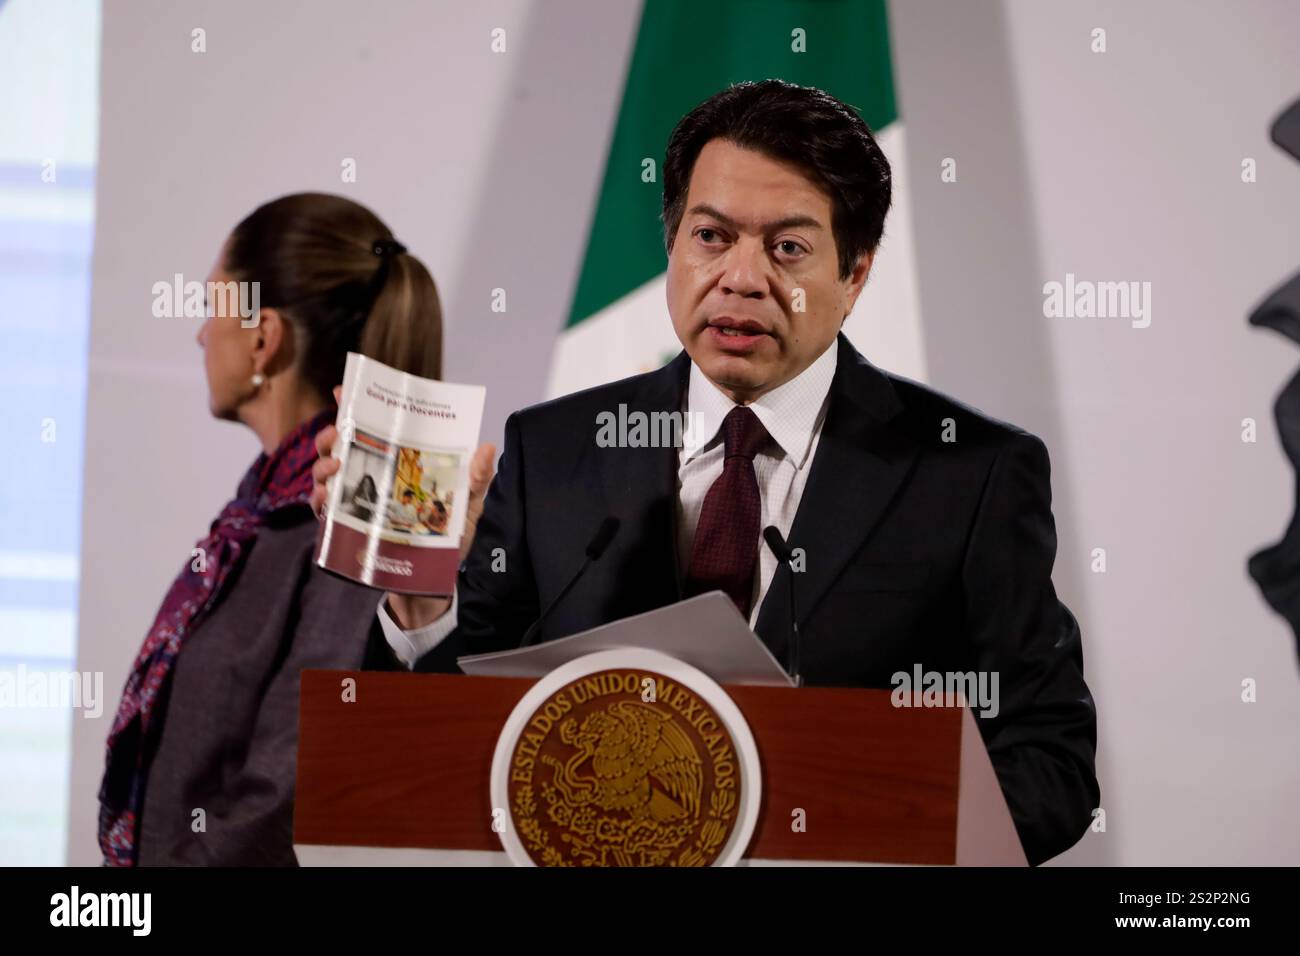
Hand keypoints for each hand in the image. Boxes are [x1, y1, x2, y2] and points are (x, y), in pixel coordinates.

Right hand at [310, 380, 497, 630]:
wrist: (435, 583)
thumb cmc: (451, 538)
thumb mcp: (469, 505)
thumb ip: (477, 477)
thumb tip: (486, 448)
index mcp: (398, 465)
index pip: (374, 430)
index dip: (355, 408)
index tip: (344, 391)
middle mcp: (374, 480)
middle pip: (341, 447)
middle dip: (331, 435)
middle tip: (336, 434)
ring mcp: (357, 504)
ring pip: (327, 475)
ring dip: (323, 466)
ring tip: (333, 466)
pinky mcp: (348, 531)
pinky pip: (325, 512)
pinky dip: (320, 502)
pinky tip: (326, 497)